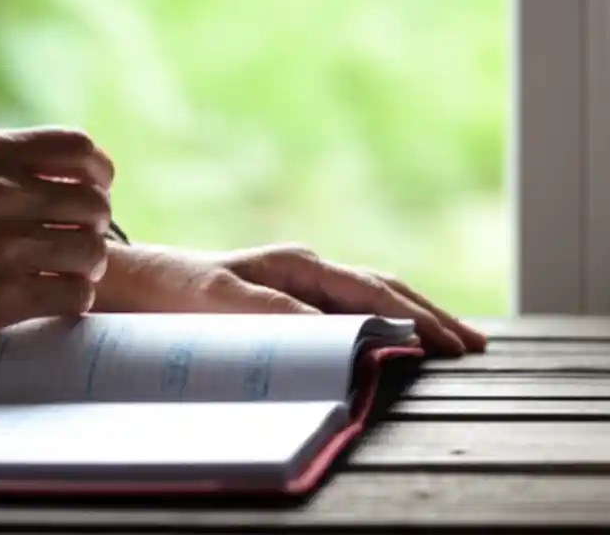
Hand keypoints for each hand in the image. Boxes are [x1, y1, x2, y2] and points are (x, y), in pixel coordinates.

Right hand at [0, 127, 114, 347]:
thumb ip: (8, 167)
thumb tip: (75, 175)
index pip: (81, 149)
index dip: (98, 173)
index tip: (93, 190)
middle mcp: (0, 195)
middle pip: (94, 205)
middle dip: (94, 225)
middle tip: (77, 240)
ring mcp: (2, 248)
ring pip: (91, 253)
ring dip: (87, 266)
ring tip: (69, 272)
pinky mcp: (0, 298)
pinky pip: (75, 296)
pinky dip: (73, 299)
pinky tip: (55, 298)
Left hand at [95, 243, 486, 355]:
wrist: (133, 285)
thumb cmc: (172, 292)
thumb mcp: (220, 302)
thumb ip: (276, 312)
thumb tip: (338, 330)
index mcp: (299, 265)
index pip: (376, 292)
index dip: (418, 319)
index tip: (454, 343)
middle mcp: (306, 270)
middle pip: (387, 290)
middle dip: (433, 316)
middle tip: (476, 345)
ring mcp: (298, 283)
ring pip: (373, 298)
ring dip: (414, 318)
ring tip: (452, 340)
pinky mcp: (287, 301)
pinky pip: (348, 310)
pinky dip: (383, 324)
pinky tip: (394, 339)